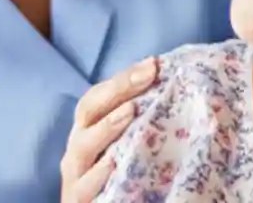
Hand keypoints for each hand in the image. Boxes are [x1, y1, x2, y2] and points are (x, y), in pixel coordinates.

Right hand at [60, 57, 157, 201]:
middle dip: (118, 90)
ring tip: (130, 111)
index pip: (99, 95)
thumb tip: (177, 89)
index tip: (154, 64)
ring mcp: (75, 175)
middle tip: (148, 75)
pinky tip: (113, 163)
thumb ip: (144, 122)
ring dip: (107, 127)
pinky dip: (97, 175)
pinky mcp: (77, 201)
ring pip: (83, 147)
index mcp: (89, 130)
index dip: (124, 77)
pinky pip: (84, 188)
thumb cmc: (120, 178)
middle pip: (89, 111)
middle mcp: (78, 148)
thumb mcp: (128, 147)